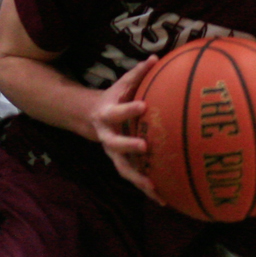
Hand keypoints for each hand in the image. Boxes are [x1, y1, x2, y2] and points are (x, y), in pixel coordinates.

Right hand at [90, 58, 159, 203]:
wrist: (92, 118)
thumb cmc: (114, 98)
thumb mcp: (121, 85)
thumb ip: (137, 73)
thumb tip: (155, 57)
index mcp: (108, 115)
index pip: (118, 112)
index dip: (128, 110)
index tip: (143, 106)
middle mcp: (108, 137)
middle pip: (115, 145)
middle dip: (128, 147)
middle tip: (145, 148)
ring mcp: (114, 153)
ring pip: (124, 169)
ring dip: (138, 179)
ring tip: (155, 189)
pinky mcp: (122, 164)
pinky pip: (134, 177)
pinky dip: (147, 189)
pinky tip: (163, 199)